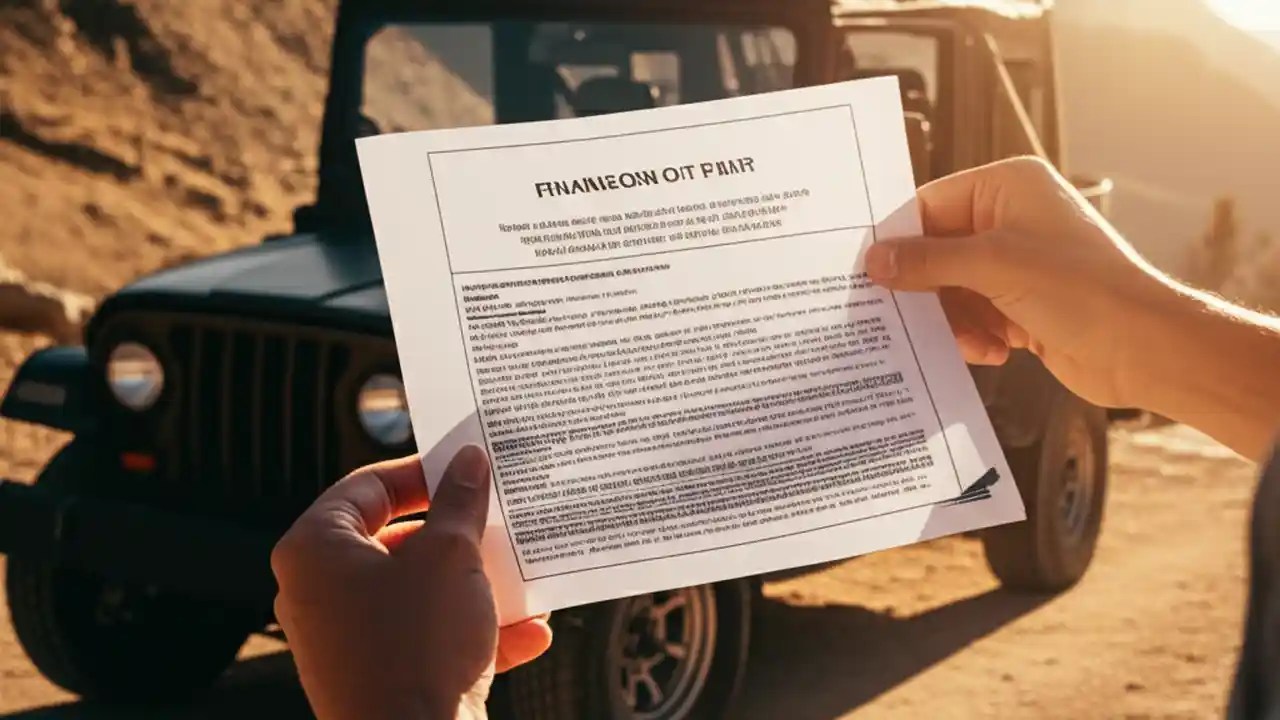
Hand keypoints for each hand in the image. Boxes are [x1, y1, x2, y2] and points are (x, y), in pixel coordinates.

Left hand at [271, 447, 552, 719]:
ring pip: (421, 591)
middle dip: (459, 534)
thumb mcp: (450, 557)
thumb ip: (461, 502)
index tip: (466, 469)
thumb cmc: (416, 646)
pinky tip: (532, 630)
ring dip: (476, 583)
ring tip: (524, 573)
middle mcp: (320, 593)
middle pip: (398, 540)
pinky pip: (429, 638)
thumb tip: (468, 461)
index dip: (421, 472)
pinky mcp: (380, 677)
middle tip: (499, 517)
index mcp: (315, 551)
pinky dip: (476, 631)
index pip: (366, 487)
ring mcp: (348, 640)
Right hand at [865, 156, 1171, 408]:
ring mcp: (1017, 264)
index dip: (899, 238)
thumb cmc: (1085, 290)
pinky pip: (974, 316)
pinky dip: (974, 335)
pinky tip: (994, 350)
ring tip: (969, 339)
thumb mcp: (994, 266)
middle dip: (925, 286)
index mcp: (1008, 186)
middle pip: (936, 250)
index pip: (931, 204)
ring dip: (952, 319)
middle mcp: (1011, 219)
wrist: (1145, 348)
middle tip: (898, 312)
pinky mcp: (1022, 304)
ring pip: (951, 289)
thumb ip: (928, 260)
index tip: (868, 269)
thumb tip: (876, 259)